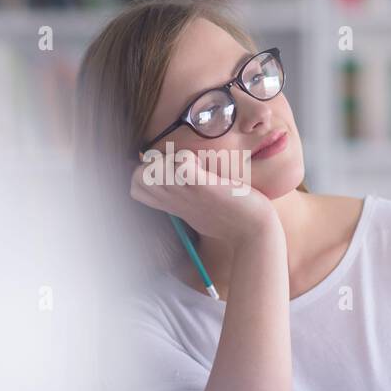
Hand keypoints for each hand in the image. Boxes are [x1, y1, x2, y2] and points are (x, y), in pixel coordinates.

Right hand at [130, 153, 278, 248]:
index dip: (144, 173)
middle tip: (179, 166)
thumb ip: (185, 194)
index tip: (168, 171)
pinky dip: (187, 160)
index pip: (136, 186)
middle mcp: (175, 198)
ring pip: (153, 170)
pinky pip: (183, 166)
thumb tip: (179, 175)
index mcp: (172, 202)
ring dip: (168, 161)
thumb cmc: (230, 217)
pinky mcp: (205, 187)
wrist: (254, 230)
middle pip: (138, 176)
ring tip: (191, 165)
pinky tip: (201, 165)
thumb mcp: (199, 207)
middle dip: (152, 164)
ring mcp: (188, 193)